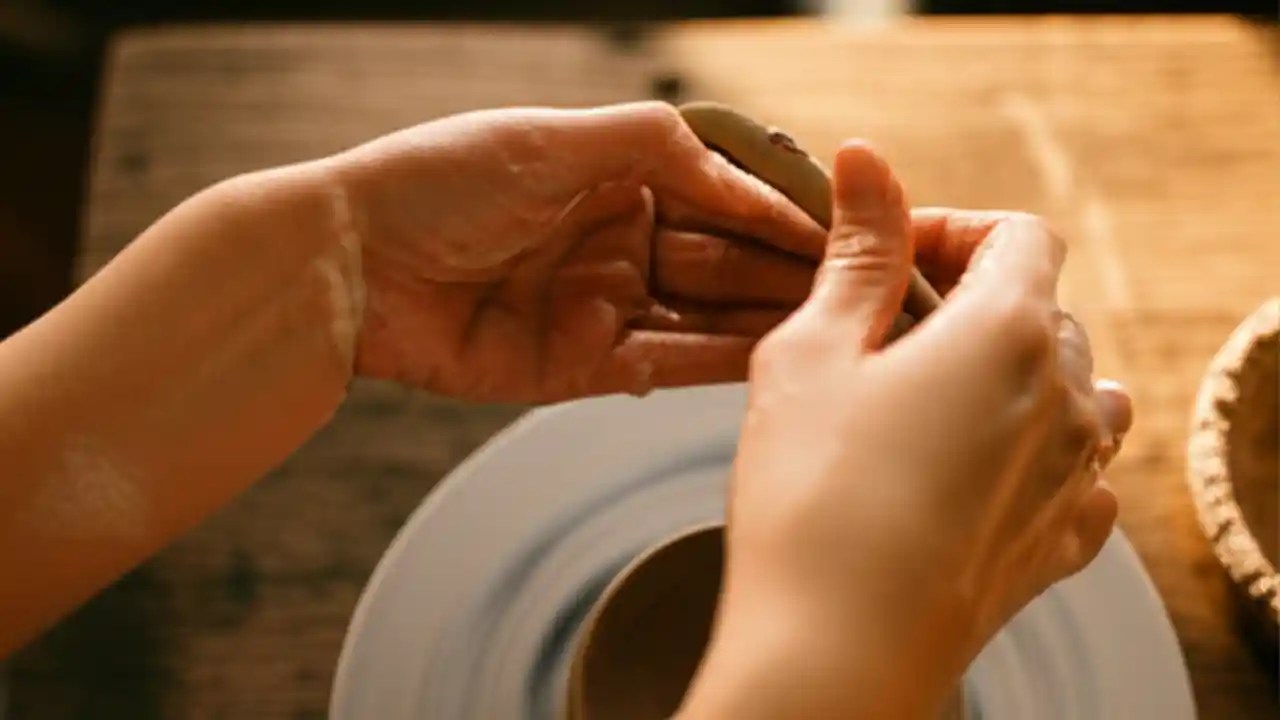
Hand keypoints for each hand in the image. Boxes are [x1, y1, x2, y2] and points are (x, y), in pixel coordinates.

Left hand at [328, 102, 824, 401]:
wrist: (348, 265)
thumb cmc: (436, 181)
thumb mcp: (553, 139)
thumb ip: (655, 145)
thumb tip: (742, 170)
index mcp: (610, 177)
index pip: (718, 194)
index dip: (779, 211)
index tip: (843, 225)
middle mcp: (615, 240)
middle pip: (722, 259)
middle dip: (788, 271)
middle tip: (866, 286)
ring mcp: (601, 305)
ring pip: (705, 316)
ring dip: (769, 319)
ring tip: (839, 326)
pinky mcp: (581, 367)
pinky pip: (666, 364)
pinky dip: (720, 362)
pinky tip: (777, 356)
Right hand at [681, 144, 1132, 718]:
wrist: (833, 651)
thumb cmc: (811, 501)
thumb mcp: (813, 353)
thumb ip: (858, 251)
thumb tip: (869, 163)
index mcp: (1006, 332)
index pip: (1019, 235)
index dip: (952, 229)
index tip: (890, 257)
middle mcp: (1063, 397)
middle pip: (1044, 308)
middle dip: (969, 300)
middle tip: (883, 332)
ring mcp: (1073, 475)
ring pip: (1075, 387)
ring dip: (1014, 373)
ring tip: (932, 400)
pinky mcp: (1061, 541)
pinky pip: (1078, 469)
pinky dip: (1035, 448)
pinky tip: (968, 468)